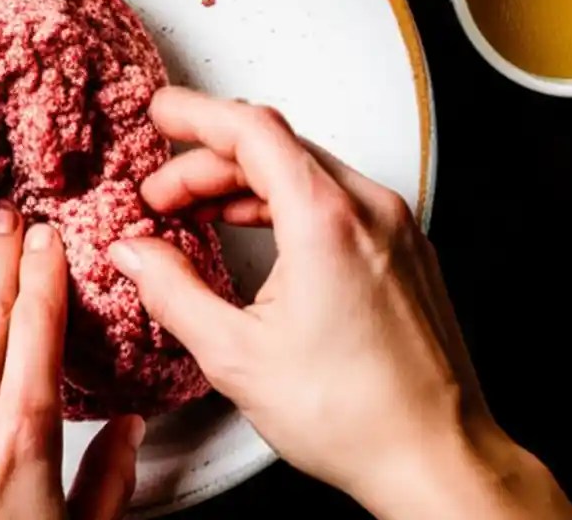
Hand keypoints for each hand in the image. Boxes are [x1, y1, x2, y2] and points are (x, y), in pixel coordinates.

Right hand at [108, 88, 571, 519]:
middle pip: (276, 147)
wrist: (436, 458)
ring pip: (307, 171)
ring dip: (245, 181)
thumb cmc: (354, 415)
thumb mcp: (236, 354)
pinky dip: (285, 202)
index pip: (252, 129)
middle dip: (207, 161)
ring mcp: (394, 228)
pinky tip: (256, 231)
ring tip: (198, 212)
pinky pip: (336, 200)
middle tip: (161, 196)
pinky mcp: (404, 252)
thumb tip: (135, 252)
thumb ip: (172, 291)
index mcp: (325, 220)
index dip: (195, 113)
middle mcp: (369, 210)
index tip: (160, 112)